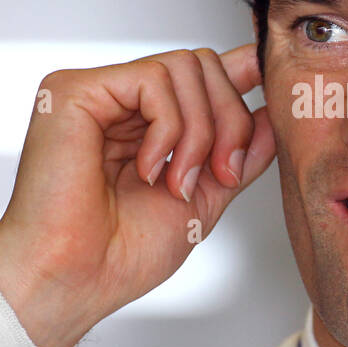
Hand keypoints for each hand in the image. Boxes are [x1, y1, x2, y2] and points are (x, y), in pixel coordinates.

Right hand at [0, 44, 275, 346]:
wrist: (77, 281)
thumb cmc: (122, 254)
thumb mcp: (204, 199)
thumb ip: (237, 154)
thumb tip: (270, 113)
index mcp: (143, 124)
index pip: (201, 75)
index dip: (241, 72)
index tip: (273, 79)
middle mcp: (117, 101)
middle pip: (203, 65)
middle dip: (228, 121)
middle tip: (221, 175)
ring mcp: (95, 92)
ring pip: (185, 66)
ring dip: (200, 132)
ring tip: (178, 182)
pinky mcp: (74, 90)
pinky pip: (154, 79)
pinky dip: (169, 129)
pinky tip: (148, 170)